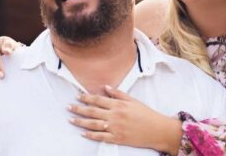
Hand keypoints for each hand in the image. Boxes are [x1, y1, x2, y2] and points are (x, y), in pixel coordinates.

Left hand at [67, 85, 182, 154]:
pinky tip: (83, 133)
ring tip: (71, 120)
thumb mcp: (133, 100)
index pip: (98, 99)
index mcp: (118, 104)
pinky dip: (91, 135)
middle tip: (68, 107)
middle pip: (92, 111)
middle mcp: (115, 115)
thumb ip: (118, 94)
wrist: (157, 129)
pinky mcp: (117, 138)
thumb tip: (106, 87)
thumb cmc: (146, 113)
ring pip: (93, 124)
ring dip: (80, 122)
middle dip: (79, 109)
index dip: (86, 97)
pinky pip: (100, 137)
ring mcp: (115, 128)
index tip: (78, 96)